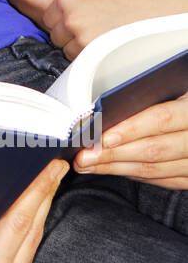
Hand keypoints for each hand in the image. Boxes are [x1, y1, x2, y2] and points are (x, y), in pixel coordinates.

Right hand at [0, 158, 68, 262]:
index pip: (19, 225)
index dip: (36, 192)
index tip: (50, 168)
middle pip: (33, 232)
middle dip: (46, 195)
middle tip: (57, 166)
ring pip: (33, 242)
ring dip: (42, 210)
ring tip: (49, 180)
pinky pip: (27, 252)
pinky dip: (32, 227)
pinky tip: (34, 209)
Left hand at [43, 0, 187, 58]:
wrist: (165, 7)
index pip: (48, 16)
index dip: (61, 18)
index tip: (76, 18)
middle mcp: (71, 19)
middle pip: (55, 36)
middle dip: (68, 34)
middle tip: (89, 28)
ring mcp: (83, 39)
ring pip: (68, 51)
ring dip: (78, 46)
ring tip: (99, 36)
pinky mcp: (97, 55)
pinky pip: (82, 62)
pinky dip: (89, 57)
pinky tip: (104, 46)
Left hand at [73, 89, 187, 188]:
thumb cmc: (183, 89)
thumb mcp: (176, 82)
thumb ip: (149, 92)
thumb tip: (108, 106)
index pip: (162, 119)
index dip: (130, 129)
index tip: (101, 136)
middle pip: (154, 150)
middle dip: (113, 155)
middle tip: (83, 156)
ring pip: (155, 170)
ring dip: (117, 169)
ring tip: (88, 165)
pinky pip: (163, 180)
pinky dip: (134, 175)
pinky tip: (113, 169)